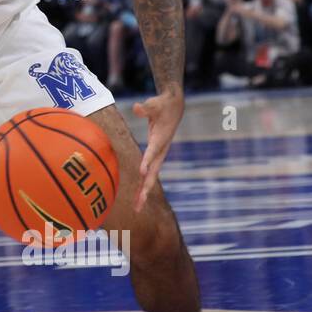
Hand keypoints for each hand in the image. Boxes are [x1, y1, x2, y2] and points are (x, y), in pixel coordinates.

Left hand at [132, 90, 183, 209]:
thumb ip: (145, 107)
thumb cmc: (162, 105)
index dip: (147, 160)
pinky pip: (149, 173)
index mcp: (161, 138)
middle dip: (146, 188)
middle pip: (153, 171)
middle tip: (139, 203)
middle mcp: (161, 150)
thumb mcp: (154, 104)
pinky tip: (138, 196)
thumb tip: (137, 107)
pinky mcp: (156, 155)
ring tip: (137, 208)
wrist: (175, 107)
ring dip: (144, 191)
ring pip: (151, 176)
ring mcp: (159, 154)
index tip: (141, 171)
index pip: (153, 151)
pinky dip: (144, 184)